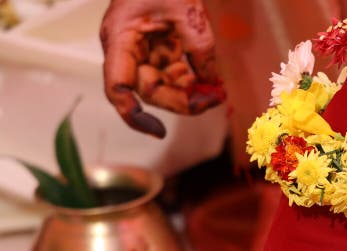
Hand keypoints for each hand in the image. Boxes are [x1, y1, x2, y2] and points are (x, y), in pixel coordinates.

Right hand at [100, 0, 224, 137]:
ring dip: (191, 94)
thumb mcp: (187, 12)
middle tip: (213, 100)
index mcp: (120, 40)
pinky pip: (174, 75)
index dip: (133, 115)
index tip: (157, 132)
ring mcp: (142, 51)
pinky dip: (193, 82)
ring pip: (165, 87)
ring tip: (217, 92)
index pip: (118, 88)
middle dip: (181, 101)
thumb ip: (200, 49)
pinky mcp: (159, 50)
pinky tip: (212, 83)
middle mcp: (127, 51)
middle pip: (150, 91)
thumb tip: (212, 85)